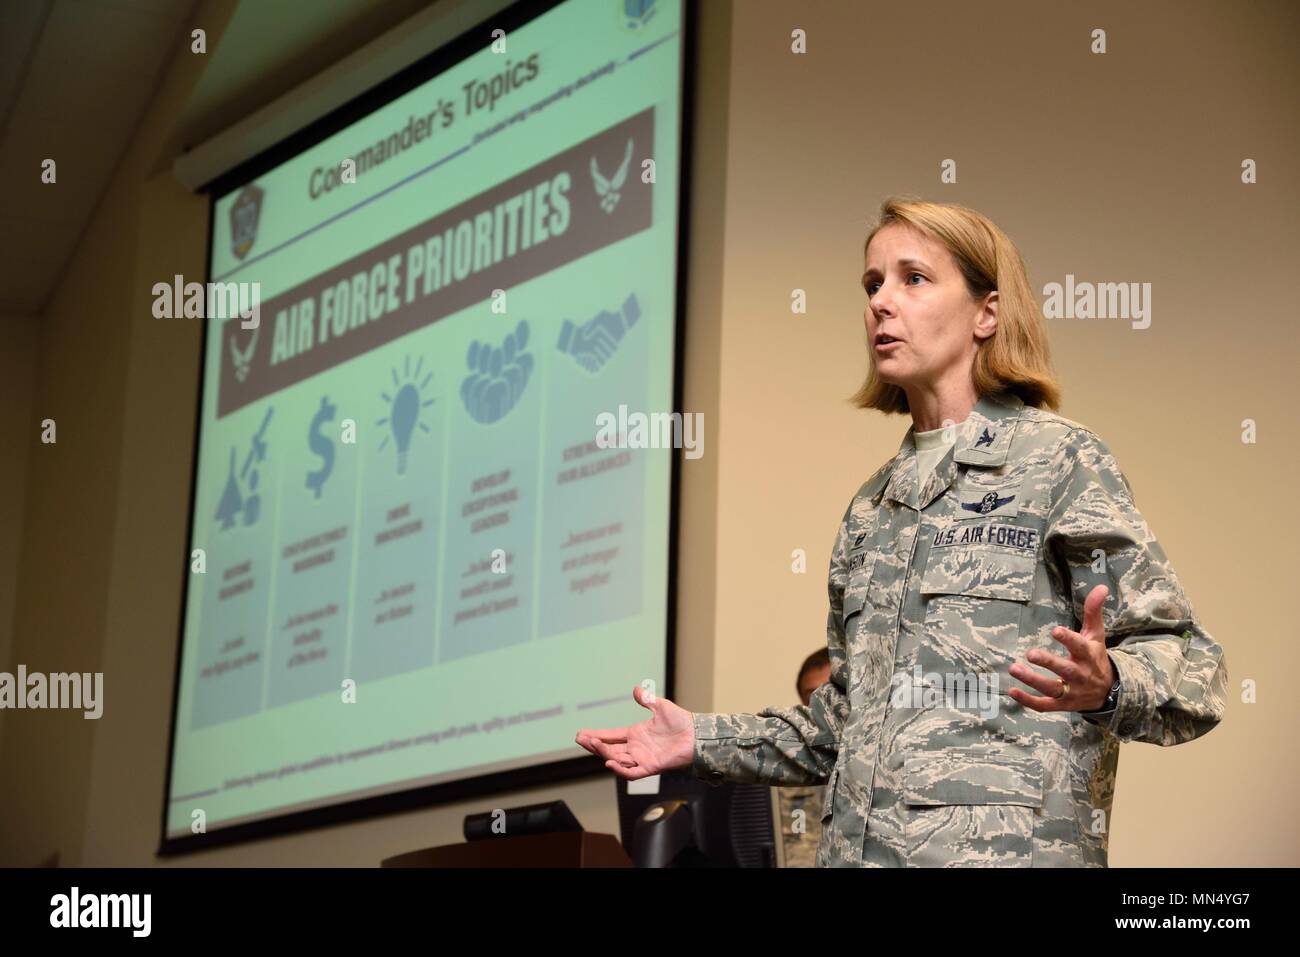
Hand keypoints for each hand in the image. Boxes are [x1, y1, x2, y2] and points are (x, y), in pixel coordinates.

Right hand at [574, 685, 695, 779]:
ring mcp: (642, 758)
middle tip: (580, 739)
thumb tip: (635, 689)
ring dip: (604, 753)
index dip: (597, 735)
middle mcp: (636, 748)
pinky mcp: (651, 767)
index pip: (611, 736)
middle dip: (594, 745)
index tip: (582, 733)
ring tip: (593, 744)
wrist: (697, 735)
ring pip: (617, 759)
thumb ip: (647, 699)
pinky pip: (633, 772)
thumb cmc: (681, 722)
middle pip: (609, 748)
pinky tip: (609, 762)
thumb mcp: (661, 707)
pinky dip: (621, 769)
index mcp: (636, 734)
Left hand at [1009, 583, 1115, 711]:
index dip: (1068, 639)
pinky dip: (1029, 701)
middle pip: (1065, 670)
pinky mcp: (1062, 705)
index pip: (1079, 647)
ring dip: (1033, 681)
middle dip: (1048, 662)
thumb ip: (1093, 611)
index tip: (1055, 631)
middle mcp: (1080, 675)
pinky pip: (1045, 706)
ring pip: (1052, 688)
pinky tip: (1012, 691)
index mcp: (1088, 656)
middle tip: (1030, 653)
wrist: (1108, 692)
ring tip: (1013, 669)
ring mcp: (1071, 692)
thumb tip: (1100, 586)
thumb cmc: (1095, 657)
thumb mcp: (1096, 635)